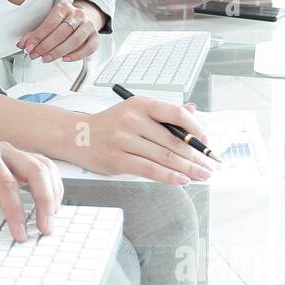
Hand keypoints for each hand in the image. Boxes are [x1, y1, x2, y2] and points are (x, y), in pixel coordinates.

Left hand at [0, 141, 62, 245]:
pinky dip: (52, 186)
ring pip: (44, 167)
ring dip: (53, 193)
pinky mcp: (20, 160)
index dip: (16, 211)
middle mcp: (2, 151)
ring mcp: (13, 153)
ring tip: (51, 219)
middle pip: (34, 169)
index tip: (20, 234)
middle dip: (45, 199)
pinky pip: (44, 169)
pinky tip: (51, 206)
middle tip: (46, 228)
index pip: (6, 183)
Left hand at [18, 1, 101, 62]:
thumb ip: (36, 33)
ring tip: (47, 58)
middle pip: (61, 33)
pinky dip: (76, 55)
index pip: (50, 24)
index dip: (38, 37)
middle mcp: (78, 14)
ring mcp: (88, 25)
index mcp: (64, 8)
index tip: (29, 47)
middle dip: (46, 46)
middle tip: (36, 55)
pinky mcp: (95, 37)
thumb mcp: (49, 23)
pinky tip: (65, 58)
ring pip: (74, 41)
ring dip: (58, 52)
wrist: (82, 19)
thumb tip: (22, 44)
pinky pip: (88, 48)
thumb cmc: (63, 22)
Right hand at [73, 97, 214, 184]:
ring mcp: (124, 140)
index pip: (176, 114)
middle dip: (196, 156)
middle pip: (173, 141)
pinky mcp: (118, 159)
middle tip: (209, 166)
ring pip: (164, 157)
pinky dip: (169, 177)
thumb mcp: (134, 110)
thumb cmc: (108, 125)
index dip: (196, 129)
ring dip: (187, 169)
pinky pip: (150, 170)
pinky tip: (182, 180)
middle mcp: (132, 119)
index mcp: (140, 104)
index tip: (206, 142)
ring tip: (200, 175)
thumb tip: (193, 112)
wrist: (76, 135)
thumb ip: (163, 113)